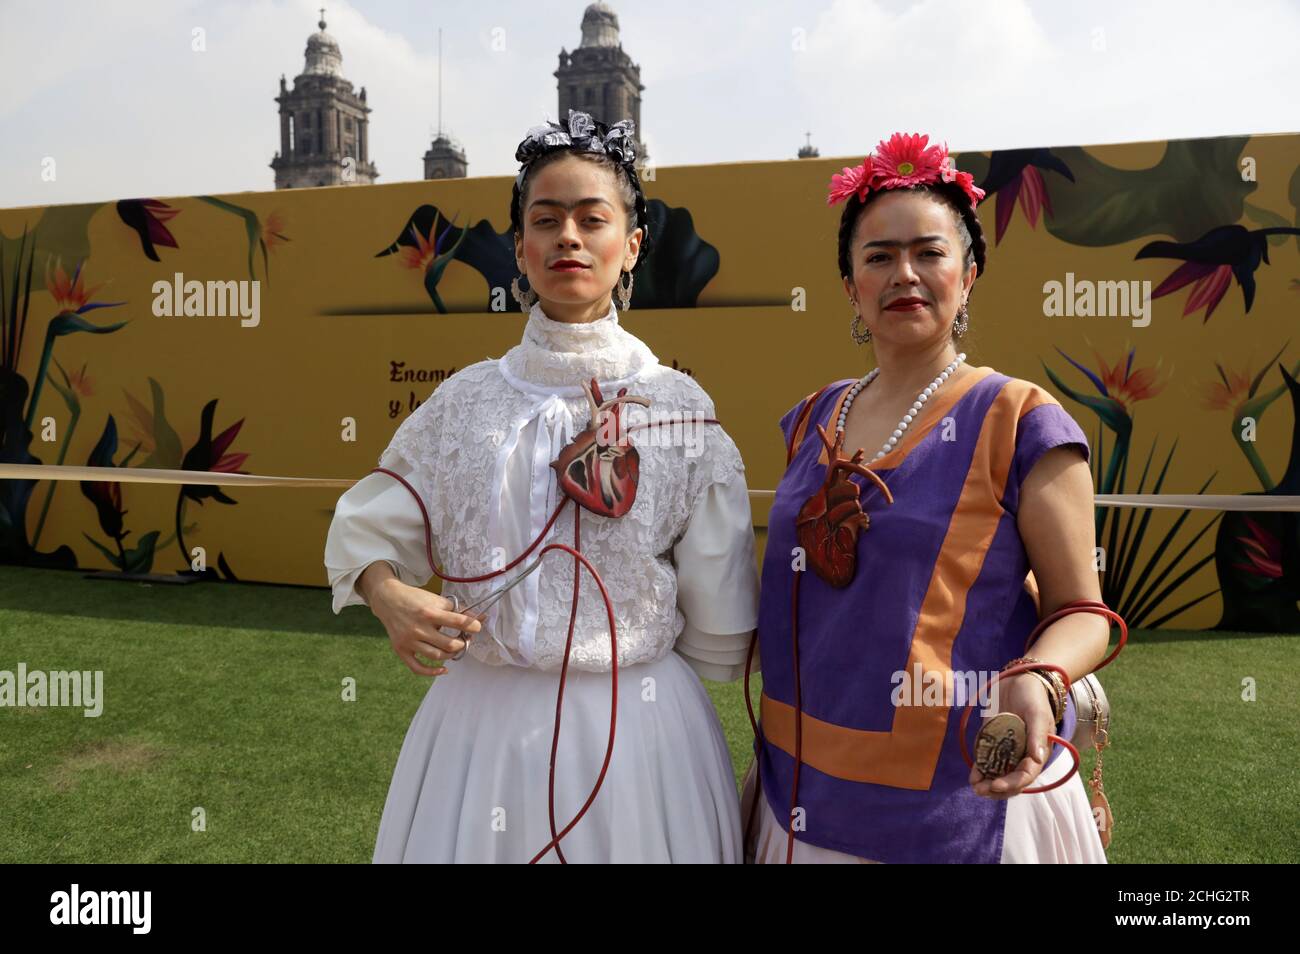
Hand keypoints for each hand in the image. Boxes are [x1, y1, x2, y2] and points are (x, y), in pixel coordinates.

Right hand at [369, 575, 482, 676]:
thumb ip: (457, 610)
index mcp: (429, 612)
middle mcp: (419, 628)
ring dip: (451, 655)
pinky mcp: (401, 650)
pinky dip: (432, 672)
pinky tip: (443, 669)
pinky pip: (417, 668)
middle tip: (464, 639)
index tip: (477, 627)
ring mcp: (409, 641)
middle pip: (450, 644)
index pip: (458, 622)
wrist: (388, 600)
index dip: (473, 626)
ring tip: (454, 649)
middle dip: (462, 643)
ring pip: (437, 657)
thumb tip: (479, 618)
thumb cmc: (416, 599)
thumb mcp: (437, 600)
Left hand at [968, 672, 1054, 799]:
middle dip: (997, 788)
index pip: (1026, 775)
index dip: (1012, 783)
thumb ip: (1037, 735)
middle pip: (1012, 780)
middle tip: (980, 791)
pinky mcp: (994, 742)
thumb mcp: (1037, 714)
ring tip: (975, 787)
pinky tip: (972, 777)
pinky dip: (981, 770)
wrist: (1019, 680)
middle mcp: (1023, 755)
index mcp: (1038, 752)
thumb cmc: (1033, 697)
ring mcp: (1008, 750)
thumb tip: (1038, 759)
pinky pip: (988, 761)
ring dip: (988, 784)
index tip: (996, 784)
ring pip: (1000, 774)